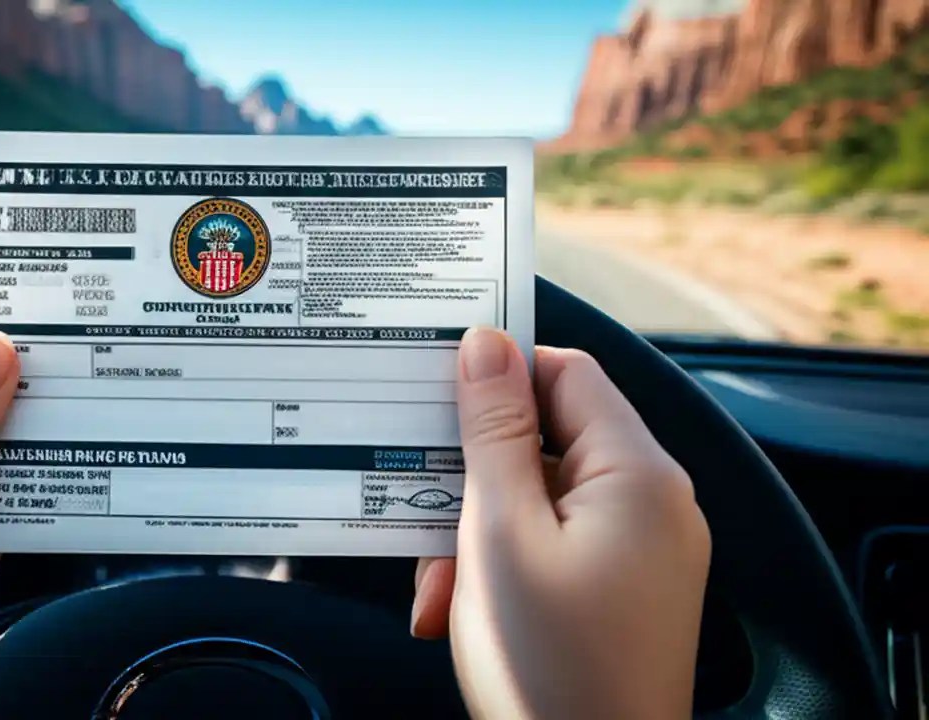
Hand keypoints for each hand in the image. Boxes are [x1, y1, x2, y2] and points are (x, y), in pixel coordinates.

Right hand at [410, 328, 710, 719]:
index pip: (567, 372)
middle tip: (427, 526)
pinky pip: (553, 544)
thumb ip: (493, 433)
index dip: (499, 375)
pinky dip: (502, 566)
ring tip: (444, 592)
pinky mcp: (623, 589)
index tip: (435, 397)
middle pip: (547, 441)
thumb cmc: (549, 672)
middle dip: (473, 481)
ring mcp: (642, 551)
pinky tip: (462, 610)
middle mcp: (654, 505)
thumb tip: (487, 343)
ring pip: (539, 499)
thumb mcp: (500, 536)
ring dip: (476, 534)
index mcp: (638, 476)